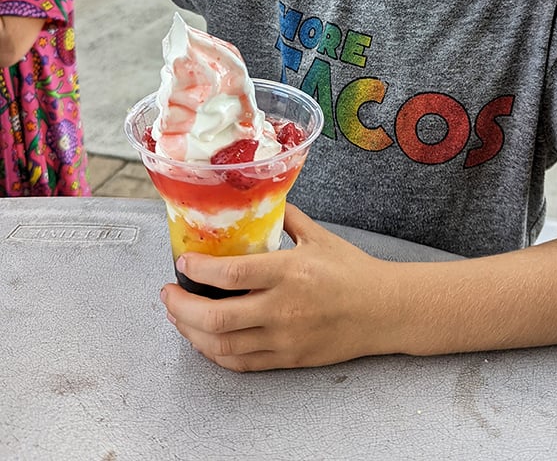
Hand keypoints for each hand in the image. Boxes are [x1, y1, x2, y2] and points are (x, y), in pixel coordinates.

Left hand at [160, 205, 396, 370]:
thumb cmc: (352, 271)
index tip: (182, 264)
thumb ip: (285, 217)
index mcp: (289, 272)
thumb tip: (259, 199)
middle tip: (167, 294)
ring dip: (192, 332)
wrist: (383, 310)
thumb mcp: (318, 236)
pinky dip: (216, 354)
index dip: (198, 271)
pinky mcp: (288, 359)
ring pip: (223, 345)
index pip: (231, 274)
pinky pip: (242, 363)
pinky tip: (204, 341)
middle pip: (217, 316)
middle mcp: (283, 309)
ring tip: (177, 317)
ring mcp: (284, 338)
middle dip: (181, 307)